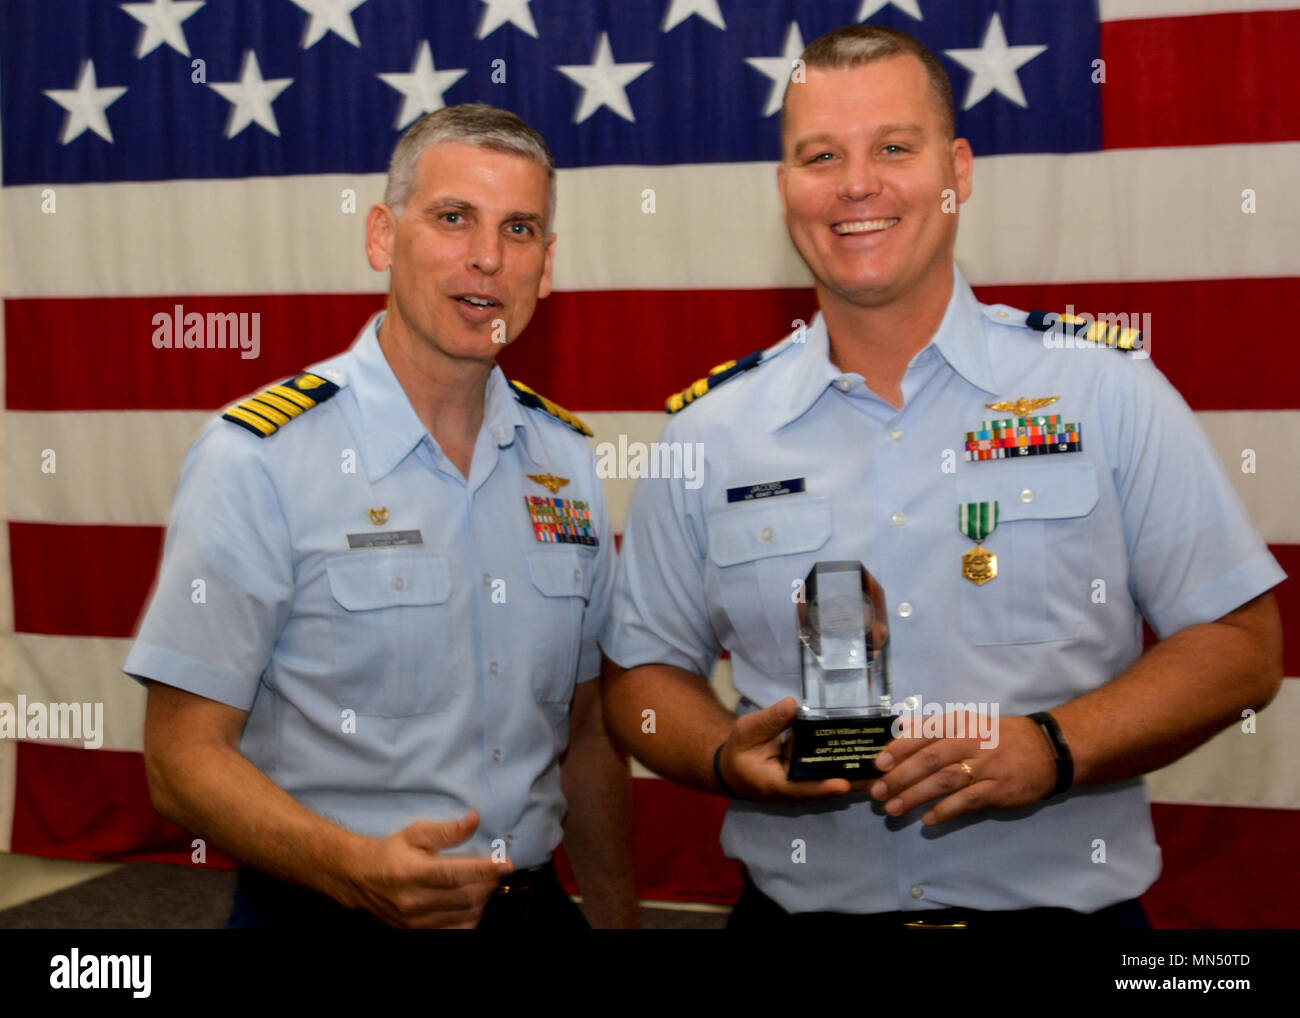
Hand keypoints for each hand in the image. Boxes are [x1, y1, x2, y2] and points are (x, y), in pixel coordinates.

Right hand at [344, 812, 510, 928]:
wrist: (360, 878)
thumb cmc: (392, 852)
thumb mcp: (416, 833)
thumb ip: (447, 830)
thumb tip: (475, 820)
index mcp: (412, 873)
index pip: (455, 875)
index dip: (484, 870)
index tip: (506, 864)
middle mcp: (413, 902)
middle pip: (464, 898)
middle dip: (489, 884)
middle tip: (497, 871)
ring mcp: (415, 922)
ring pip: (464, 917)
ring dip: (483, 901)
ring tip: (484, 884)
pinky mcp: (417, 932)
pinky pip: (455, 932)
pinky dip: (471, 918)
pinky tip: (473, 902)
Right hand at [718, 697, 873, 804]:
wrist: (738, 767)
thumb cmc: (741, 750)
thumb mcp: (748, 732)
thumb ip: (769, 721)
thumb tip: (793, 705)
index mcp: (777, 784)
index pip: (802, 788)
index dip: (822, 787)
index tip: (843, 784)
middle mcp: (798, 790)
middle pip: (829, 786)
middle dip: (856, 780)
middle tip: (884, 771)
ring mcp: (809, 784)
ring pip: (837, 779)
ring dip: (862, 772)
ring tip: (891, 762)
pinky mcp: (816, 774)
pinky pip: (836, 770)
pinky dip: (855, 762)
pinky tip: (878, 752)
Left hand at [869, 713, 1056, 825]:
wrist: (1046, 750)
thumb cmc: (998, 737)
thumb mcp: (968, 723)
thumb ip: (933, 728)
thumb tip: (899, 729)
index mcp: (960, 723)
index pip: (924, 733)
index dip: (899, 748)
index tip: (879, 764)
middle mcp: (971, 742)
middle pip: (930, 759)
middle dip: (901, 776)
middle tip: (879, 792)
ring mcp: (986, 766)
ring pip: (944, 781)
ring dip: (915, 796)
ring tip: (894, 808)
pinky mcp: (998, 789)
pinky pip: (967, 801)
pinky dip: (945, 810)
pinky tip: (927, 820)